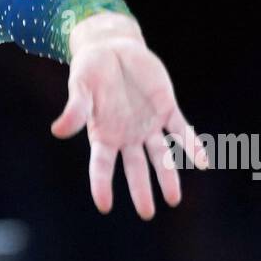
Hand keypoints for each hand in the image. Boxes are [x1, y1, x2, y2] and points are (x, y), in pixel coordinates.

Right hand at [51, 13, 207, 217]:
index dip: (102, 186)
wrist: (112, 48)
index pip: (102, 167)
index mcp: (103, 136)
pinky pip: (181, 131)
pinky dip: (191, 146)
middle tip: (147, 213)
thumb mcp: (79, 88)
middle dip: (141, 191)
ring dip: (168, 177)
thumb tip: (58, 131)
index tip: (105, 206)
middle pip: (135, 168)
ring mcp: (148, 124)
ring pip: (160, 156)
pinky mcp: (166, 108)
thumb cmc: (89, 70)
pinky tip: (202, 162)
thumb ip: (74, 111)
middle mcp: (127, 136)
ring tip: (173, 199)